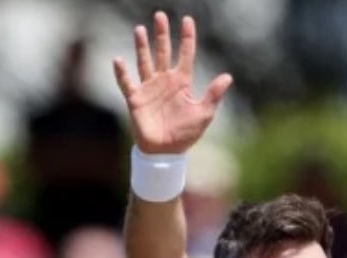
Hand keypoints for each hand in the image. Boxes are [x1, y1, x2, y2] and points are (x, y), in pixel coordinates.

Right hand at [112, 12, 231, 156]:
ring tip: (140, 30)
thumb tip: (228, 77)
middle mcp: (165, 81)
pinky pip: (127, 83)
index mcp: (182, 82)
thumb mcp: (204, 114)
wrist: (166, 153)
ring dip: (142, 46)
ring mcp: (149, 88)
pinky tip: (118, 60)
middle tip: (160, 15)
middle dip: (162, 34)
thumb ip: (213, 95)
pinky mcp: (136, 100)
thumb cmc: (186, 134)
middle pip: (163, 51)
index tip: (187, 20)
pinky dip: (122, 73)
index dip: (187, 37)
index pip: (186, 54)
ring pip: (145, 62)